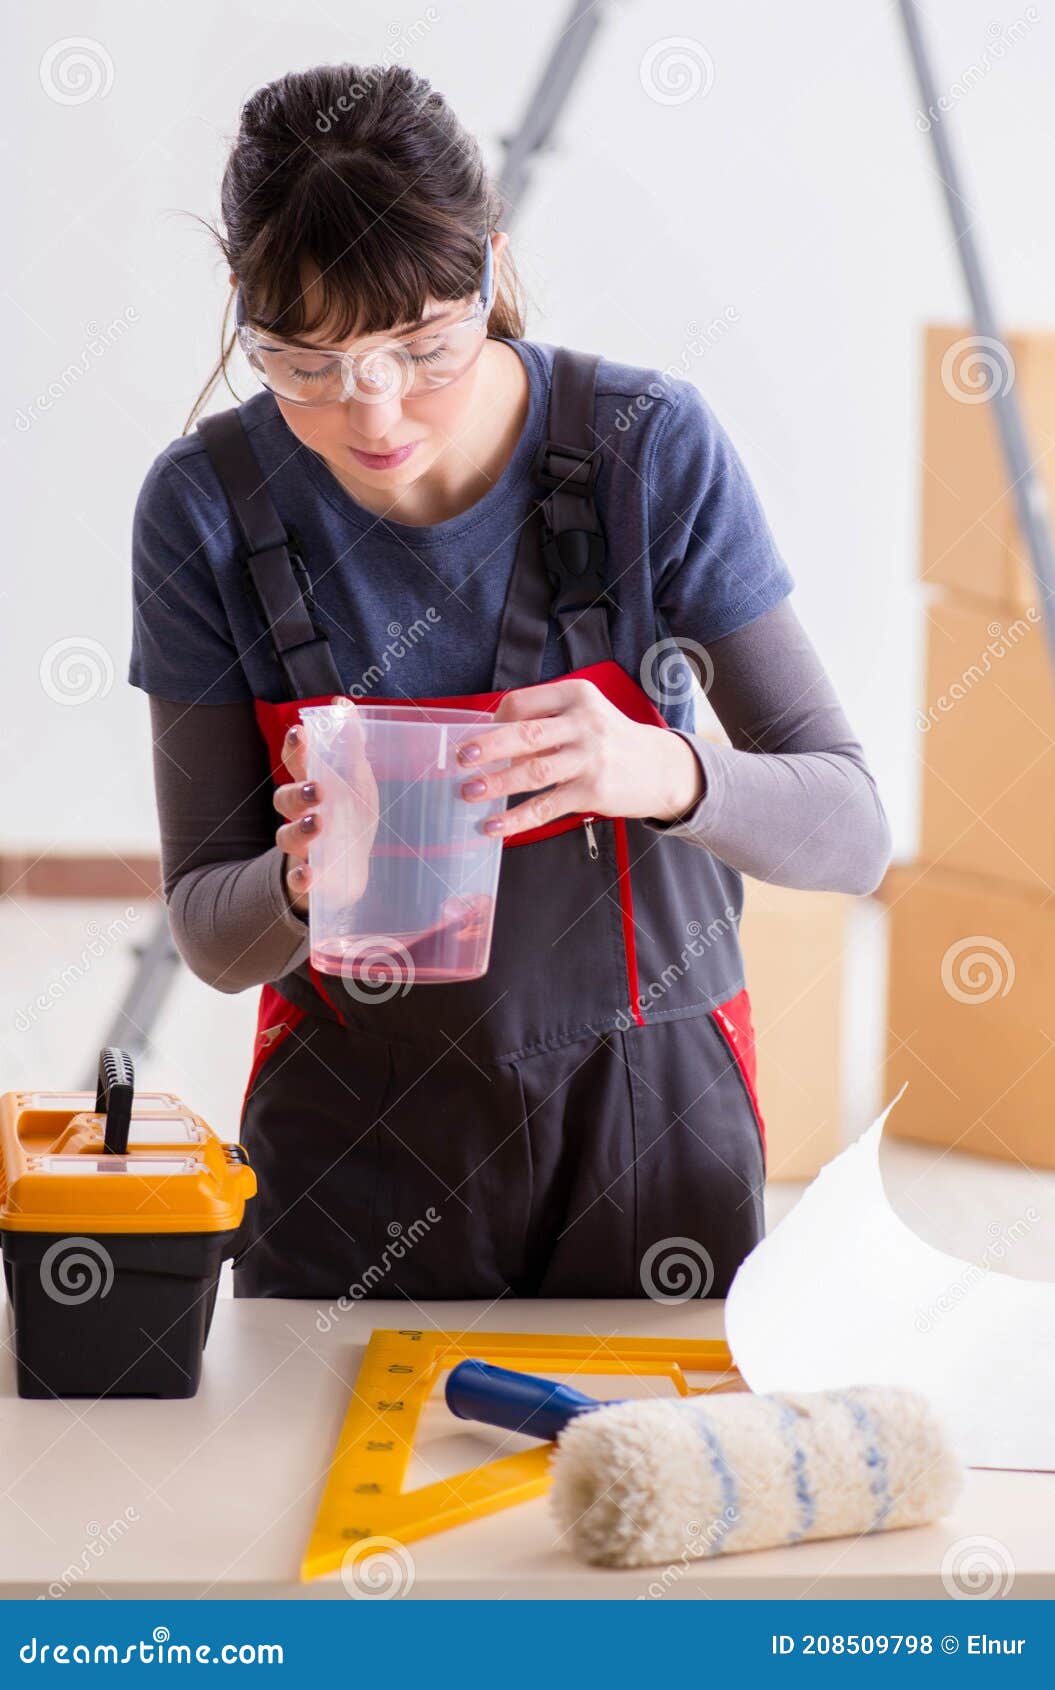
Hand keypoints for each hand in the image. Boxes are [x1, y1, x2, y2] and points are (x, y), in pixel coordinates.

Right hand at [273, 697, 379, 914]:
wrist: (347, 869)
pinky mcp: (308, 878)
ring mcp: (301, 846)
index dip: (296, 747)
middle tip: (318, 789)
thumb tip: (342, 703)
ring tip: (319, 824)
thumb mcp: (356, 779)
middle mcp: (299, 814)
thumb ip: (350, 744)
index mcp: (311, 785)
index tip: (302, 732)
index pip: (295, 762)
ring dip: (300, 829)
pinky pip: (297, 879)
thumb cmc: (348, 815)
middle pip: (284, 799)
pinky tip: (308, 875)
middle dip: (298, 792)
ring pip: (286, 836)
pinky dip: (300, 877)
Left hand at [455, 677, 704, 840]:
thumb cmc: (611, 740)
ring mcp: (590, 758)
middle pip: (525, 734)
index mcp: (576, 695)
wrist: (661, 768)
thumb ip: (544, 722)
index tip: (478, 738)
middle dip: (487, 747)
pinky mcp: (593, 791)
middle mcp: (584, 723)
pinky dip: (516, 818)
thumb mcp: (584, 715)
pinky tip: (494, 826)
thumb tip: (491, 743)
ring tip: (469, 793)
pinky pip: (546, 807)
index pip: (522, 703)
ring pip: (532, 771)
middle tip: (460, 758)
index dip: (494, 720)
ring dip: (495, 783)